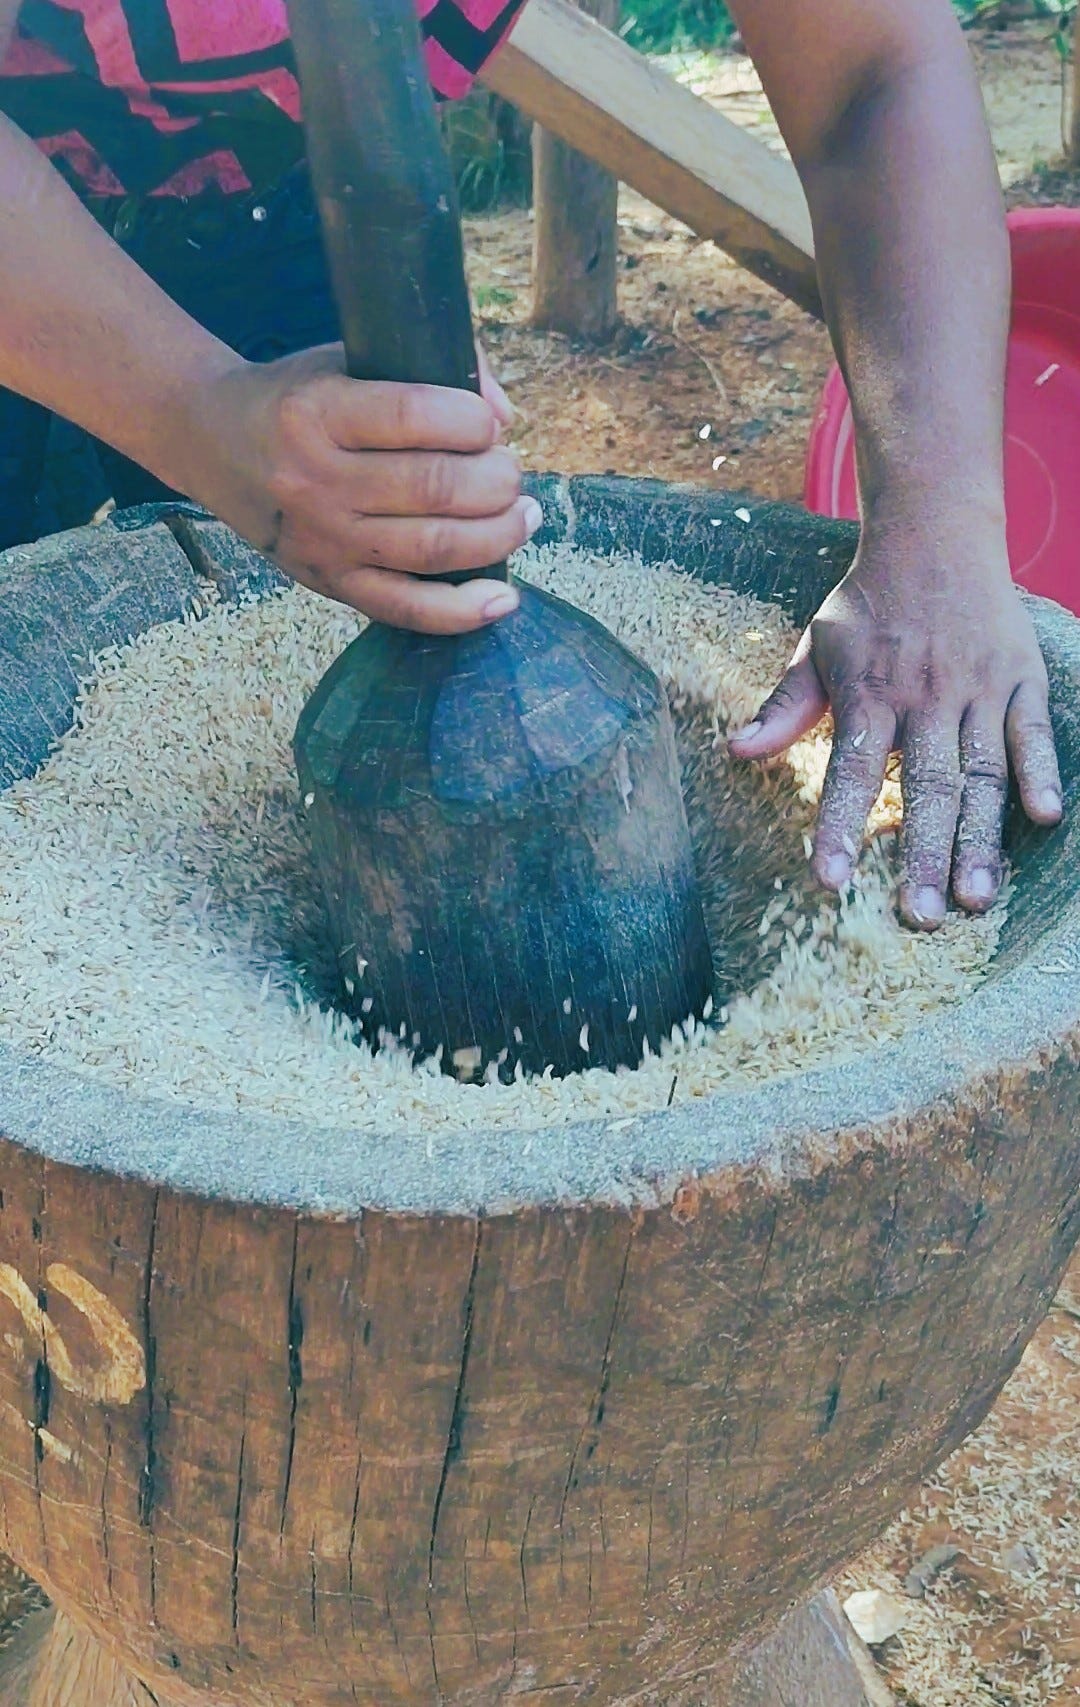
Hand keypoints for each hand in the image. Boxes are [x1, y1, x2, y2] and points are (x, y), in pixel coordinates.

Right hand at [179, 344, 535, 632]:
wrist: (211, 442)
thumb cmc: (297, 397)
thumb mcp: (346, 359)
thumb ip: (429, 370)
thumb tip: (503, 415)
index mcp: (318, 412)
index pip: (416, 416)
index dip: (475, 422)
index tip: (490, 423)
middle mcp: (317, 481)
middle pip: (437, 487)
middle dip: (498, 480)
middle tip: (510, 472)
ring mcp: (324, 540)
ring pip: (434, 548)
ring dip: (499, 534)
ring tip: (522, 515)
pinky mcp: (329, 583)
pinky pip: (406, 608)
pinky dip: (463, 610)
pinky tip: (504, 598)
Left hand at [729, 507, 1062, 927]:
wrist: (934, 531)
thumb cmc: (869, 604)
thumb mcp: (817, 645)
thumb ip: (785, 705)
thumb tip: (737, 751)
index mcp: (870, 693)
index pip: (851, 771)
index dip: (839, 825)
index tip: (829, 880)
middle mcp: (926, 696)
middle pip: (927, 788)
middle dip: (925, 857)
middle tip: (922, 918)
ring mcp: (979, 687)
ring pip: (983, 773)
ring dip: (982, 838)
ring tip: (978, 899)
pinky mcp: (1021, 677)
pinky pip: (1033, 732)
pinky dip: (1042, 772)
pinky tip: (1045, 820)